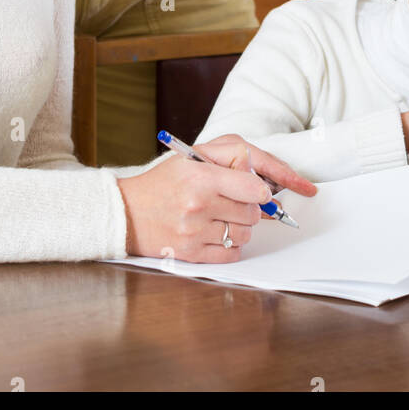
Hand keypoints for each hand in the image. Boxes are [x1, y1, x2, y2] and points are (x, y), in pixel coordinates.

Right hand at [116, 134, 316, 262]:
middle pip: (254, 213)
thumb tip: (265, 177)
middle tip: (232, 200)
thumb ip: (232, 156)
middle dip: (250, 206)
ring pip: (245, 234)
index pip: (255, 186)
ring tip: (219, 216)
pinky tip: (214, 232)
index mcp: (201, 176)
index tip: (282, 191)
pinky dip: (230, 244)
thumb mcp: (194, 155)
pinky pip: (232, 253)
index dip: (267, 189)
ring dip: (240, 226)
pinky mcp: (192, 254)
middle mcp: (199, 204)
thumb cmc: (164, 181)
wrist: (126, 212)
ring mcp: (195, 232)